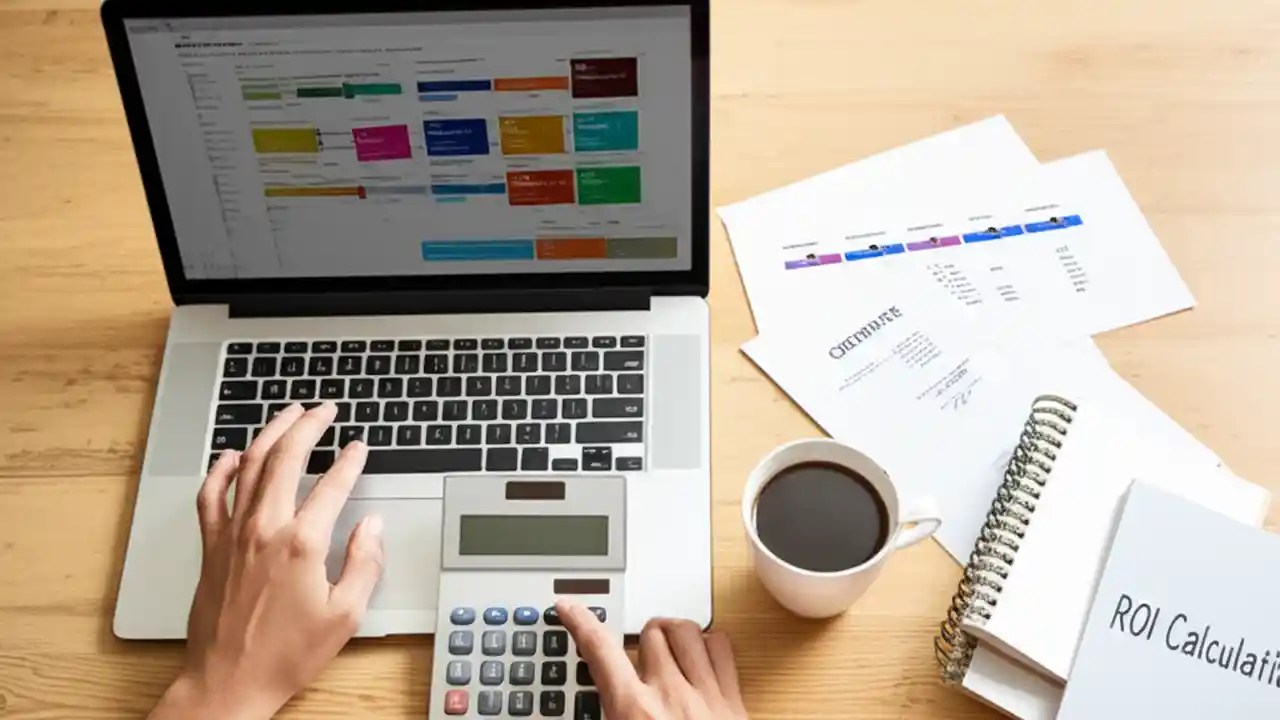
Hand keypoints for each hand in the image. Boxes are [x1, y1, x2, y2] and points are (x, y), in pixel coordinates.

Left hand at [150, 402, 383, 719]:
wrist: (229, 682)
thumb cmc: (286, 655)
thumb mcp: (346, 615)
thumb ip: (364, 564)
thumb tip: (373, 527)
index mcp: (302, 544)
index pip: (333, 484)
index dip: (350, 460)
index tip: (359, 448)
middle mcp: (264, 529)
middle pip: (286, 458)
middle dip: (308, 425)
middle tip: (324, 409)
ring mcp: (233, 535)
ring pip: (249, 465)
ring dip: (270, 433)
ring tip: (288, 414)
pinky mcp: (212, 547)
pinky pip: (212, 495)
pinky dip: (221, 469)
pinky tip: (231, 455)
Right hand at [557, 601, 747, 719]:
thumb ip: (606, 713)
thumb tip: (598, 704)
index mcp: (634, 712)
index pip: (599, 649)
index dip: (581, 622)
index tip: (569, 608)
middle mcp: (671, 695)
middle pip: (648, 635)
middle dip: (637, 639)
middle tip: (632, 655)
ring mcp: (707, 696)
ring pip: (686, 632)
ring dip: (672, 633)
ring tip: (664, 645)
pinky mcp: (735, 705)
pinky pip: (722, 650)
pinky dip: (708, 644)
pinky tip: (701, 656)